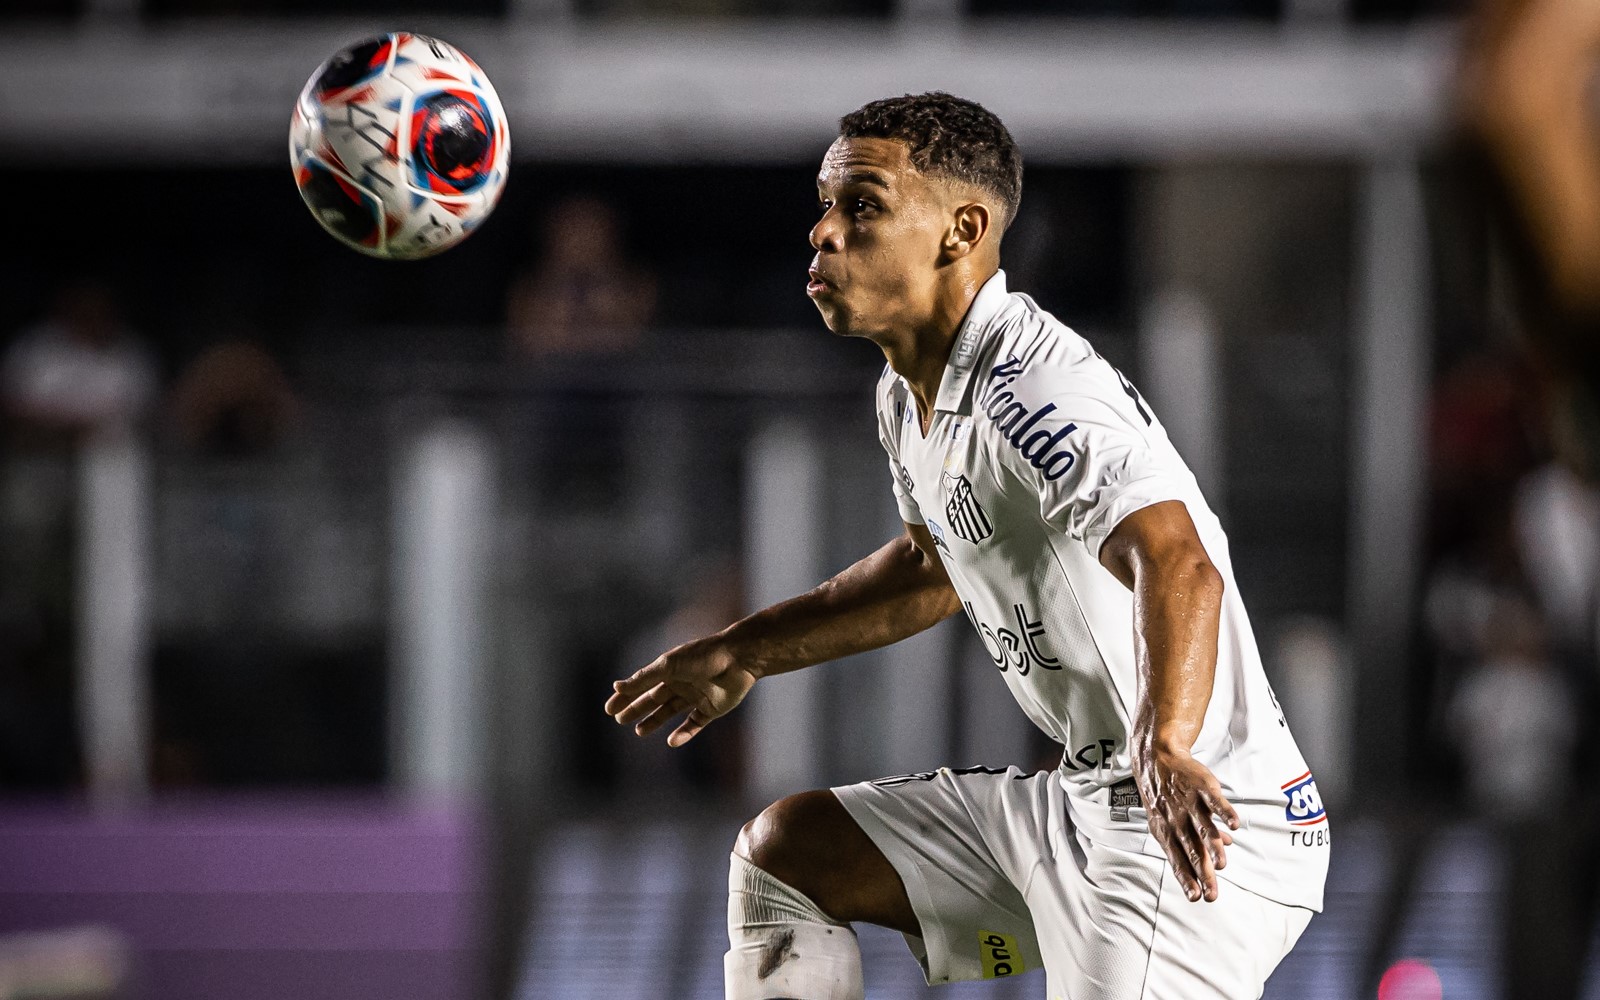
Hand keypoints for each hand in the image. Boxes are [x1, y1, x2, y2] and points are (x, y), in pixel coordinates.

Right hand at [604, 636, 757, 746]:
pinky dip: (684, 733)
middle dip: (637, 708)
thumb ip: (643, 678)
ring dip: (655, 721)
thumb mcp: (668, 666)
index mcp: (670, 668)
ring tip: (639, 731)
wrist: (738, 659)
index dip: (626, 696)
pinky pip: (694, 723)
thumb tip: (616, 687)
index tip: (609, 708)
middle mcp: (682, 681)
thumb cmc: (702, 657)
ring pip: (671, 711)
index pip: (642, 684)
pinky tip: (671, 741)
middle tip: (620, 720)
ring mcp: (696, 695)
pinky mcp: (712, 709)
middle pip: (654, 698)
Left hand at [1133, 743, 1239, 902]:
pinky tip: (1233, 826)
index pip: (1177, 860)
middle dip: (1201, 873)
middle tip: (1212, 894)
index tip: (1196, 898)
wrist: (1157, 758)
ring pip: (1202, 828)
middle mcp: (1177, 820)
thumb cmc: (1165, 795)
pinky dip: (1224, 813)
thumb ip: (1195, 837)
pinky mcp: (1202, 787)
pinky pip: (1214, 801)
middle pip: (1191, 850)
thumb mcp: (1171, 819)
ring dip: (1212, 847)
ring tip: (1221, 865)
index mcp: (1167, 832)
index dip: (1186, 878)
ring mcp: (1189, 803)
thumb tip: (1224, 849)